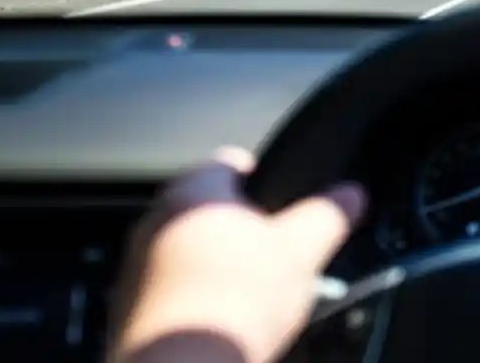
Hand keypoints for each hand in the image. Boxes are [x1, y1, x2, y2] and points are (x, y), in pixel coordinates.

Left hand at [108, 147, 366, 362]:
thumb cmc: (236, 301)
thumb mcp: (303, 251)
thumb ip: (329, 214)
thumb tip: (350, 194)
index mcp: (196, 191)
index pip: (232, 160)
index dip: (264, 177)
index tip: (281, 202)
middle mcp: (156, 219)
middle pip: (210, 208)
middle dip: (242, 227)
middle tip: (275, 255)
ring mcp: (137, 264)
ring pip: (188, 248)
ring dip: (215, 263)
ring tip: (250, 293)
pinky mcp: (129, 305)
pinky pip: (171, 289)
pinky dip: (195, 297)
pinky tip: (222, 318)